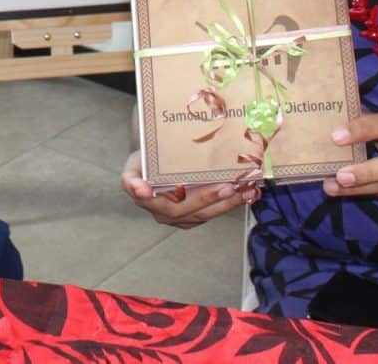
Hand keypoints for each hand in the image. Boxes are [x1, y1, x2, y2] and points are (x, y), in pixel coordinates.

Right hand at [120, 151, 250, 227]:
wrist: (153, 165)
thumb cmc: (146, 160)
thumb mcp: (133, 165)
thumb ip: (130, 179)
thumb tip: (137, 190)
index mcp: (145, 200)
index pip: (166, 203)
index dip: (180, 200)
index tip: (188, 195)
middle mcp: (161, 213)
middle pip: (189, 210)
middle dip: (210, 199)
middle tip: (230, 187)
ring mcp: (177, 218)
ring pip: (204, 214)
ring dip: (228, 204)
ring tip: (247, 191)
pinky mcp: (191, 218)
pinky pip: (211, 213)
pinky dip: (230, 204)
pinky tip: (247, 194)